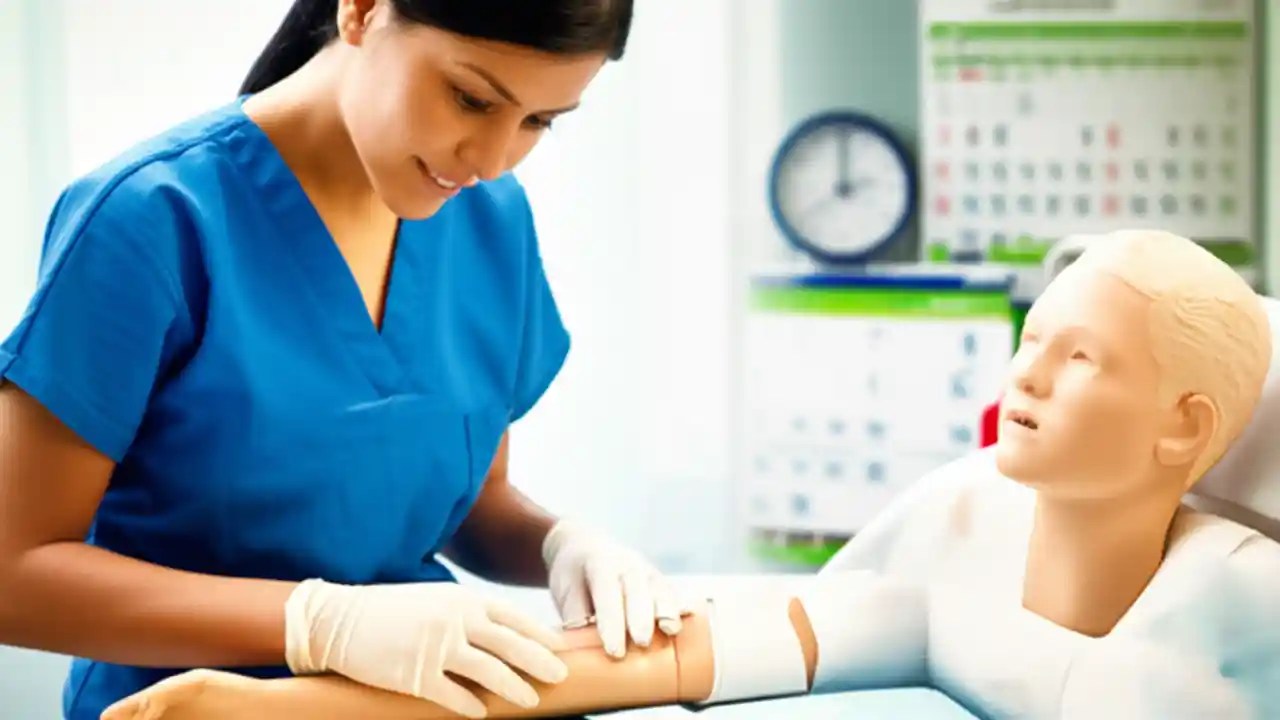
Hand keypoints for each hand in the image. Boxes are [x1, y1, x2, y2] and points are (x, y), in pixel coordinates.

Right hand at [284, 579, 567, 718]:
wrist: (339, 618)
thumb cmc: (391, 610)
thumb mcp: (436, 601)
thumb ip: (469, 615)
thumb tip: (505, 635)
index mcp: (463, 600)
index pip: (513, 618)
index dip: (540, 636)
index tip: (561, 650)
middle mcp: (455, 620)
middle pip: (510, 645)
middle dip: (540, 663)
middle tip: (562, 677)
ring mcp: (435, 647)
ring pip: (489, 672)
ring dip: (514, 688)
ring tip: (532, 701)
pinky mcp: (415, 675)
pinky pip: (453, 695)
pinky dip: (471, 705)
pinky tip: (483, 713)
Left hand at [541, 520, 688, 657]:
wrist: (584, 546)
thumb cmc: (572, 574)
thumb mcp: (565, 591)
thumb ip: (575, 617)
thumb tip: (584, 650)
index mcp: (600, 564)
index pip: (607, 595)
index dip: (611, 623)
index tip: (614, 651)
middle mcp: (627, 564)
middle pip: (637, 591)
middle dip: (641, 618)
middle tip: (641, 643)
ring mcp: (647, 570)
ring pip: (659, 589)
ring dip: (666, 610)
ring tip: (671, 630)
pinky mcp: (658, 581)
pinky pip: (671, 593)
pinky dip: (679, 606)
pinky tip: (689, 617)